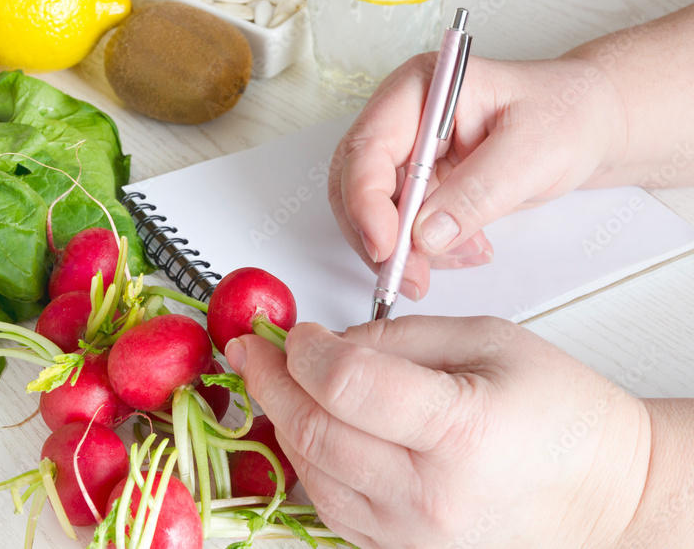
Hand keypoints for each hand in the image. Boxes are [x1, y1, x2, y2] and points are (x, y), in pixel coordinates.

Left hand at [224, 317, 650, 548]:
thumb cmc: (563, 417)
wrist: (605, 495)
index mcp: (460, 431)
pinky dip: (310, 463)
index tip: (293, 331)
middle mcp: (430, 495)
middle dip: (270, 381)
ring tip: (280, 384)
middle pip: (313, 431)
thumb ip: (398, 337)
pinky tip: (313, 429)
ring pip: (311, 473)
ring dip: (283, 422)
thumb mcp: (489, 341)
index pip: (346, 385)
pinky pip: (331, 508)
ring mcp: (414, 535)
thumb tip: (328, 341)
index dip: (303, 350)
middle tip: (254, 350)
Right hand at [328, 53, 626, 299]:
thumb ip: (477, 193)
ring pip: (371, 211)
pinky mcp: (417, 182)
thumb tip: (424, 235)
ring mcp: (407, 151)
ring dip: (401, 249)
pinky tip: (466, 250)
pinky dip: (423, 249)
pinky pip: (400, 225)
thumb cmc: (567, 116)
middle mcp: (402, 117)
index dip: (366, 201)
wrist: (588, 124)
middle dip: (377, 235)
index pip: (367, 147)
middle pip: (354, 182)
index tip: (386, 247)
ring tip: (459, 259)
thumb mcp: (533, 151)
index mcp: (419, 89)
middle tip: (409, 276)